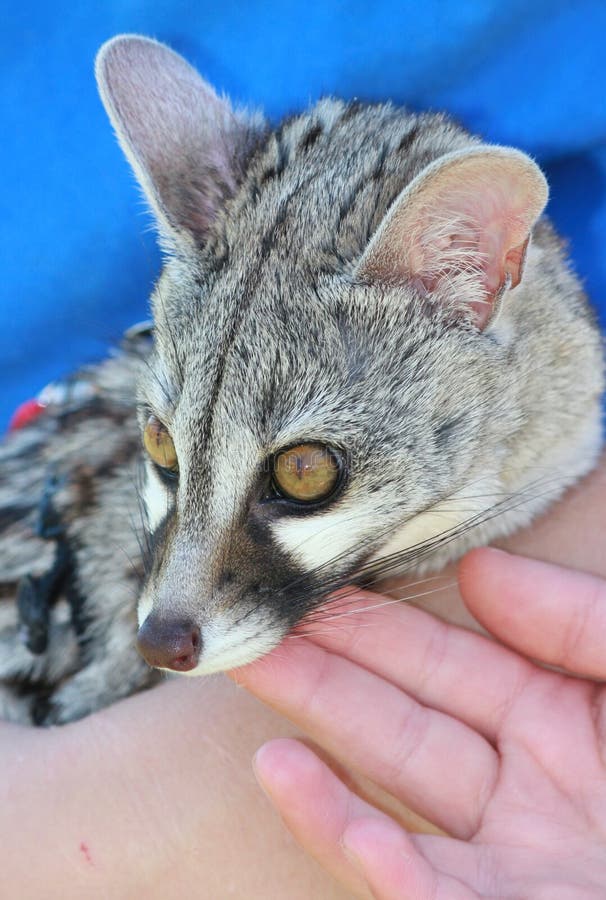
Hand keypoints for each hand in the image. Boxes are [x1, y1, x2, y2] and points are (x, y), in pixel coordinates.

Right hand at [233, 548, 605, 897]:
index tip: (304, 593)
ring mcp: (515, 864)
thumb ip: (577, 619)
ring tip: (266, 740)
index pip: (440, 664)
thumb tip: (478, 567)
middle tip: (245, 638)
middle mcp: (522, 786)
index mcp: (555, 717)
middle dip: (318, 684)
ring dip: (324, 787)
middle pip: (396, 732)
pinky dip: (391, 877)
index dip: (370, 630)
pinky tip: (359, 835)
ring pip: (394, 820)